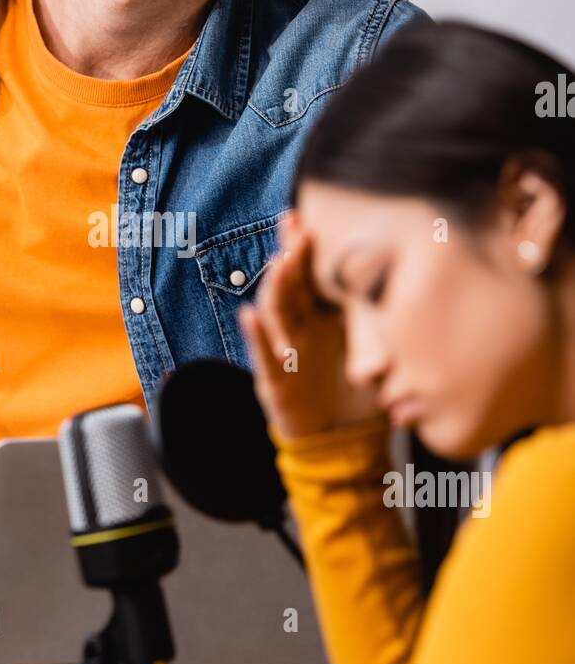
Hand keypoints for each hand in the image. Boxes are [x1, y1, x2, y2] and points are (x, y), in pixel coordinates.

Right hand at [238, 211, 381, 440]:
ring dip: (276, 286)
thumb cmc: (363, 394)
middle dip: (290, 254)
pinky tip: (248, 315)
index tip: (307, 218)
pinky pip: (263, 356)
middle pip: (290, 285)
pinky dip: (256, 336)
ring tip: (280, 263)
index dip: (305, 248)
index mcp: (323, 318)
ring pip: (276, 313)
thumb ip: (383, 320)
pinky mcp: (276, 383)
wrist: (348, 445)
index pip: (311, 276)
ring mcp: (285, 354)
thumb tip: (414, 278)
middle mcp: (300, 330)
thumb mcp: (379, 351)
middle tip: (294, 225)